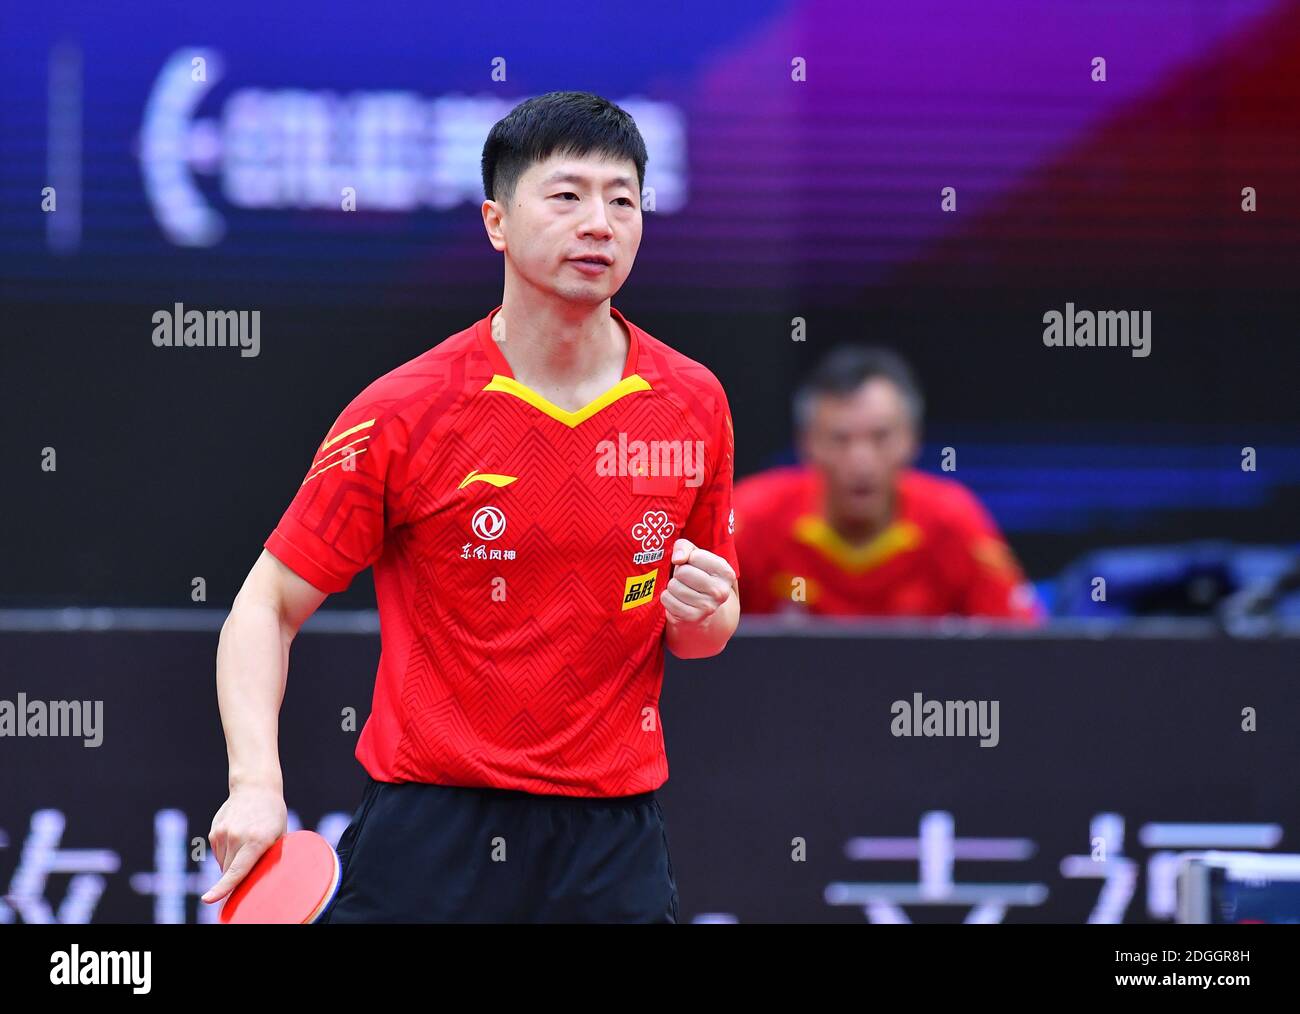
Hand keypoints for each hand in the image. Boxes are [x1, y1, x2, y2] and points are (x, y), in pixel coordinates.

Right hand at [201, 783, 287, 903]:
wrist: (256, 787)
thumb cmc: (273, 815)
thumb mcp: (280, 834)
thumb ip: (268, 857)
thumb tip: (257, 881)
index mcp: (256, 840)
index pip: (236, 871)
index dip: (222, 888)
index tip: (208, 899)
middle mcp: (237, 837)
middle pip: (229, 871)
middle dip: (236, 876)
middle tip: (251, 863)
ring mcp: (223, 833)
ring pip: (222, 863)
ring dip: (232, 862)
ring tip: (247, 841)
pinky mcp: (214, 831)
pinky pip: (218, 853)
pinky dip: (227, 853)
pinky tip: (238, 837)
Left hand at [662, 538, 735, 624]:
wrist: (703, 608)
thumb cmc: (697, 575)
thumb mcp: (695, 555)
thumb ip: (684, 547)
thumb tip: (678, 559)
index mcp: (726, 573)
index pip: (695, 556)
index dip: (689, 559)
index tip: (695, 566)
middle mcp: (721, 591)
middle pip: (683, 572)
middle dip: (679, 573)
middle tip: (687, 579)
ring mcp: (708, 607)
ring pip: (673, 586)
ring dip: (673, 586)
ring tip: (683, 589)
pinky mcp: (692, 617)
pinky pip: (667, 599)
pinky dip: (668, 597)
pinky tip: (678, 599)